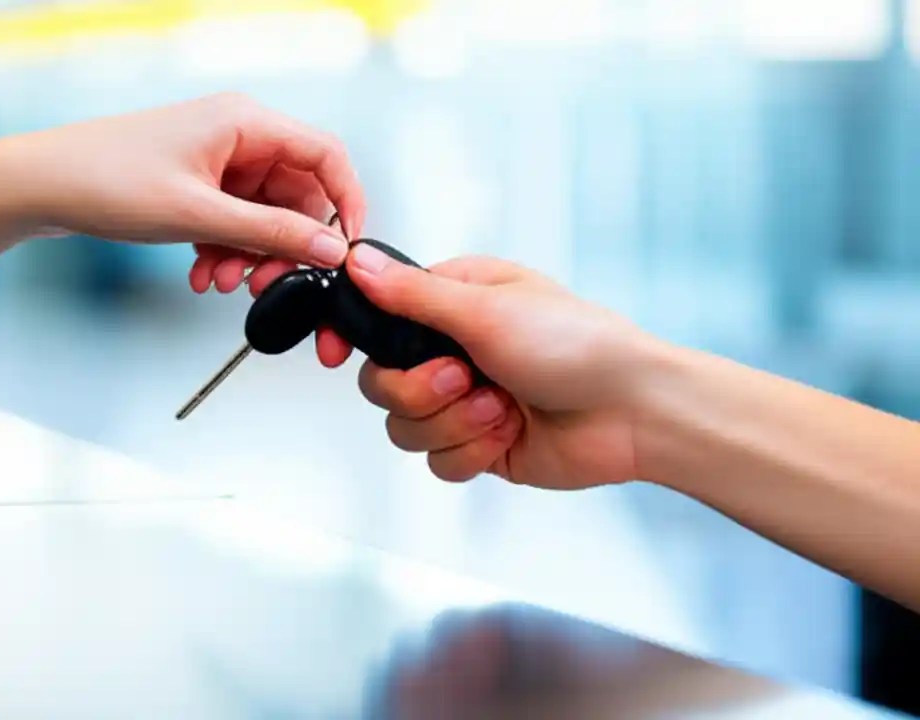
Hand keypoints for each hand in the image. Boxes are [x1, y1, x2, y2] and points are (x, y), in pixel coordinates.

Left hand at [0, 92, 365, 272]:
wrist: (40, 187)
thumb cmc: (108, 181)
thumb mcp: (200, 216)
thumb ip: (272, 233)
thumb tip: (330, 249)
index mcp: (246, 122)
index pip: (326, 156)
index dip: (346, 204)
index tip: (344, 252)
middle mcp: (237, 136)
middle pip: (296, 195)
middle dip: (284, 245)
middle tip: (267, 283)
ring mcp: (215, 161)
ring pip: (262, 215)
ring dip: (249, 255)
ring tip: (220, 283)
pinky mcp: (195, 185)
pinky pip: (232, 222)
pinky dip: (224, 251)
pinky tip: (201, 275)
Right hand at [343, 244, 664, 488]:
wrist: (633, 413)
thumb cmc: (578, 345)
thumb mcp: (487, 309)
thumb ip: (412, 294)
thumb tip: (357, 261)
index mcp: (453, 303)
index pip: (375, 317)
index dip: (348, 336)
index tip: (334, 352)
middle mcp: (453, 349)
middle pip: (379, 382)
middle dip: (419, 390)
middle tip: (464, 377)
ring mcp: (464, 400)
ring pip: (404, 426)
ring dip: (452, 423)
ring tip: (499, 408)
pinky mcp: (479, 445)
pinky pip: (436, 461)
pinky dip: (471, 451)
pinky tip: (508, 433)